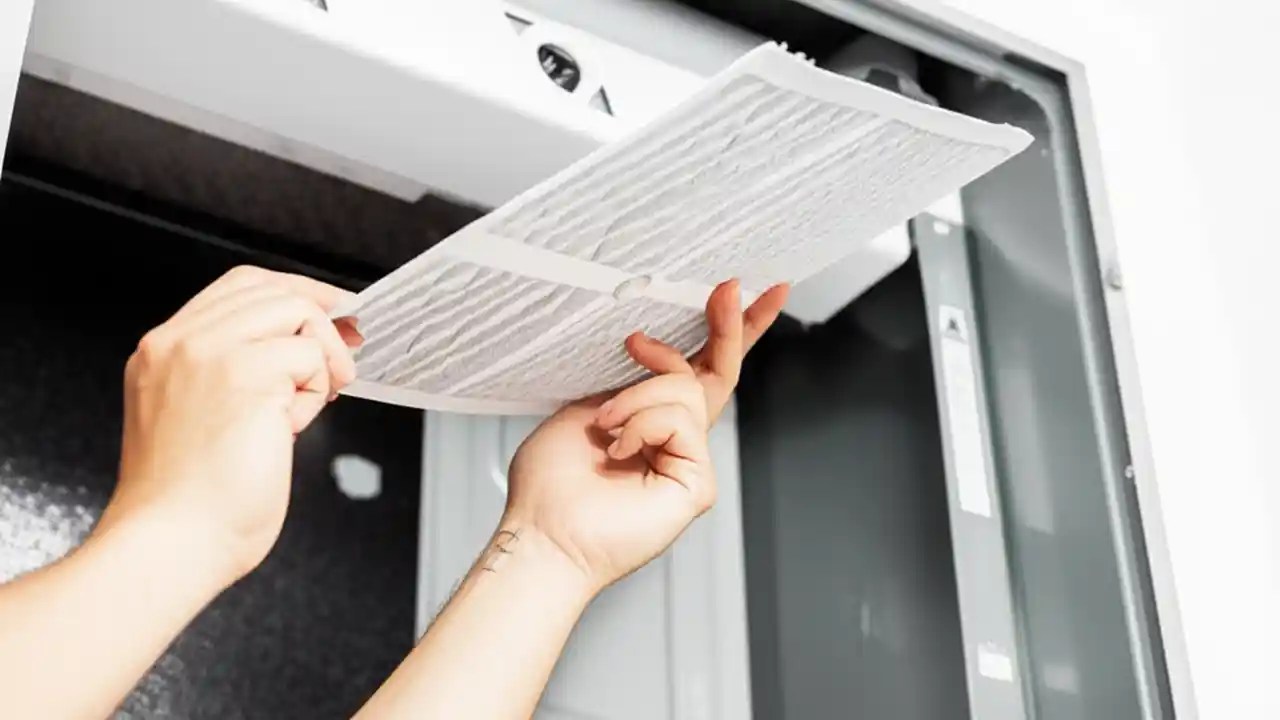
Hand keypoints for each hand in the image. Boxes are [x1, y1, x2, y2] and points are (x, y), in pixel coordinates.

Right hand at [98, 266, 361, 585]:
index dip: (295, 293)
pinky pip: (310, 356)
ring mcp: (208, 353)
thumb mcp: (204, 418)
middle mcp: (179, 343)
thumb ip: (238, 373)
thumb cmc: (194, 504)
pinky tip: (291, 426)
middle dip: (322, 317)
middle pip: (272, 288)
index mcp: (164, 351)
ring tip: (302, 409)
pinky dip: (316, 391)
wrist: (172, 545)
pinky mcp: (243, 374)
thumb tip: (307, 345)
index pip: (239, 288)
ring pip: (296, 314)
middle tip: (346, 355)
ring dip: (318, 361)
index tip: (330, 313)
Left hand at [504, 279, 788, 592]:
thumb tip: (653, 347)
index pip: (697, 367)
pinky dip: (642, 425)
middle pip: (720, 372)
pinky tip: (617, 450)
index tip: (733, 290)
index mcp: (650, 419)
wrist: (543, 532)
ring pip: (686, 389)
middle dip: (730, 326)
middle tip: (730, 288)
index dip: (720, 330)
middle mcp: (676, 438)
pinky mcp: (697, 482)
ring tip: (603, 425)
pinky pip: (680, 422)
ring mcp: (690, 460)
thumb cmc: (552, 483)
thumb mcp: (587, 405)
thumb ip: (628, 380)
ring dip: (636, 396)